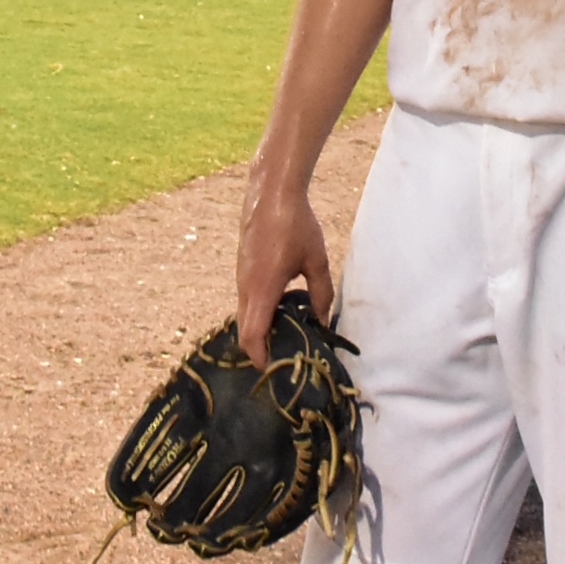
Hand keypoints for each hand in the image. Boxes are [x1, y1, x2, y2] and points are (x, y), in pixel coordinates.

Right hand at [237, 177, 333, 366]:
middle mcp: (245, 286)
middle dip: (259, 349)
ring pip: (244, 314)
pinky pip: (246, 299)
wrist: (272, 192)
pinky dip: (258, 311)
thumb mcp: (317, 261)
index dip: (260, 358)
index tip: (273, 371)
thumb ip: (321, 295)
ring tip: (284, 337)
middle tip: (281, 361)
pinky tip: (280, 309)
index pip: (252, 336)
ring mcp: (241, 276)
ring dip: (259, 329)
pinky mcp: (242, 268)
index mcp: (262, 289)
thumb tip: (323, 322)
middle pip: (245, 330)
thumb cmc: (297, 225)